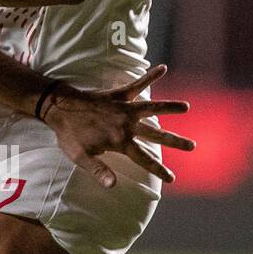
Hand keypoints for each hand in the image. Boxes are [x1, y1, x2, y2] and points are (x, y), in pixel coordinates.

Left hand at [43, 65, 193, 187]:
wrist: (58, 108)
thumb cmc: (68, 134)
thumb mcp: (80, 157)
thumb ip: (98, 170)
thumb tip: (113, 186)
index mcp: (119, 141)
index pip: (144, 159)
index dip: (158, 169)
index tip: (173, 178)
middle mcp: (126, 124)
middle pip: (156, 135)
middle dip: (175, 141)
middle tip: (193, 146)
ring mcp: (123, 109)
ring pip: (152, 108)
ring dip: (169, 107)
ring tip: (186, 107)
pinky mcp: (117, 95)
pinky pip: (137, 84)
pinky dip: (149, 76)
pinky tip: (163, 67)